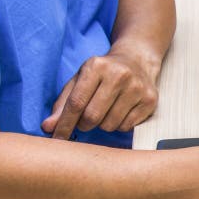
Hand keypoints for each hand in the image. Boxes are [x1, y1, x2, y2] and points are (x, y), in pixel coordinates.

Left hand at [41, 51, 159, 139]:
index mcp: (96, 66)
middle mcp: (119, 75)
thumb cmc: (103, 73)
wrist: (137, 60)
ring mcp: (137, 88)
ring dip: (103, 125)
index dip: (64, 124)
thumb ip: (63, 103)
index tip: (56, 138)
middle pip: (92, 116)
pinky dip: (119, 124)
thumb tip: (48, 127)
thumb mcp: (80, 80)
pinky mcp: (150, 100)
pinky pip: (127, 126)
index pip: (76, 102)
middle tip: (86, 120)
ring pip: (110, 125)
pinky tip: (120, 112)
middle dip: (84, 125)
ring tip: (106, 111)